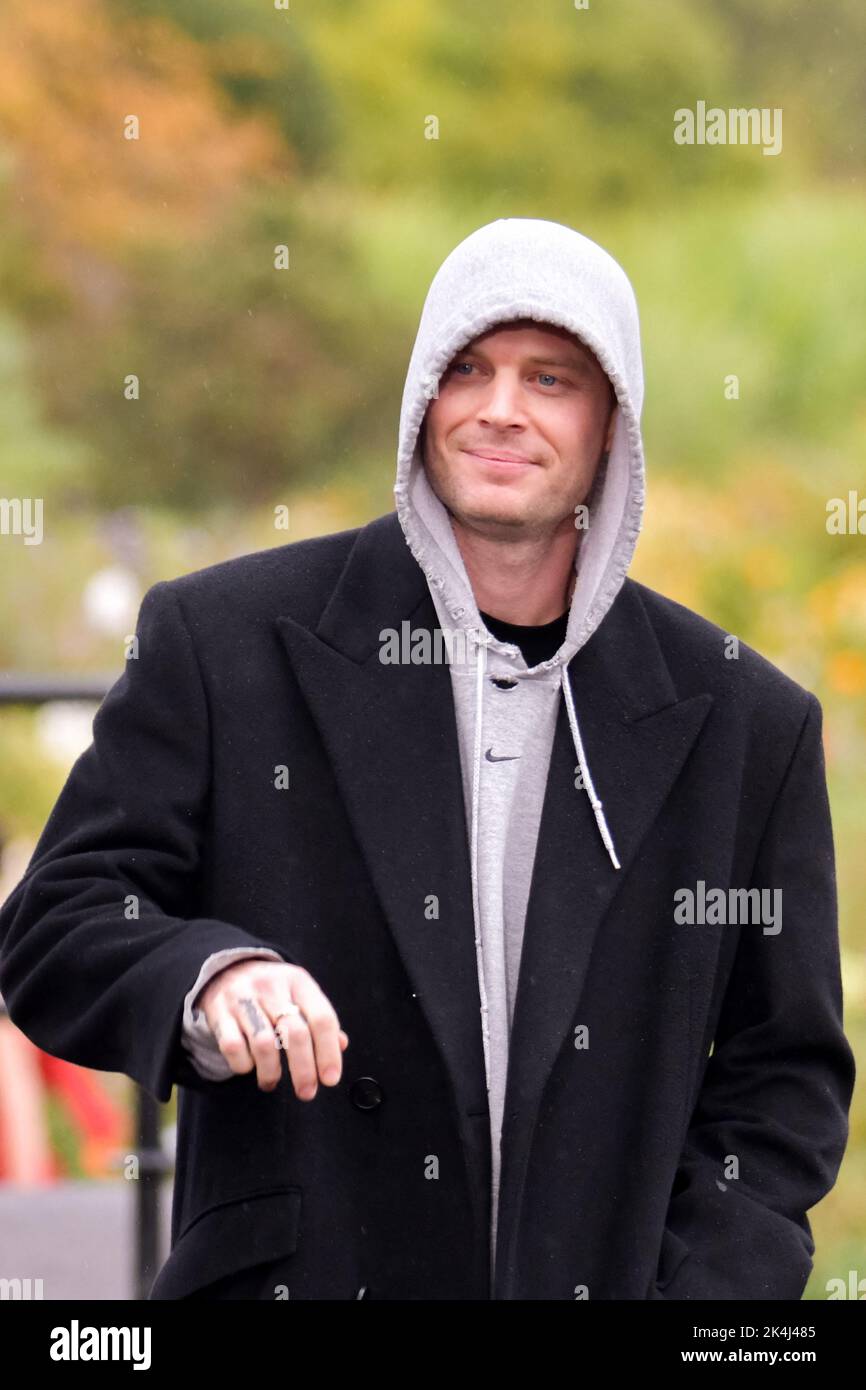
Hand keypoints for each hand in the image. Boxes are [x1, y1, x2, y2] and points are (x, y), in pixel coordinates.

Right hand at [195, 959, 348, 1097]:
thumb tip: (341, 1045)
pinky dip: (244, 1065)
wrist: (228, 969)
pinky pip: (232, 1047)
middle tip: (307, 1092)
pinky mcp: (219, 1012)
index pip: (322, 1018)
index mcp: (298, 981)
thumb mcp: (300, 994)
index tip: (330, 1079)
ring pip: (263, 1044)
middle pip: (295, 1033)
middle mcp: (271, 987)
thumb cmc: (273, 990)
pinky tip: (249, 1067)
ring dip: (271, 1072)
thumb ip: (319, 1020)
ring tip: (272, 1082)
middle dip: (303, 1070)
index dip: (329, 1052)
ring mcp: (243, 998)